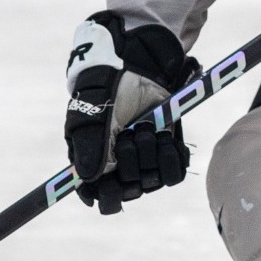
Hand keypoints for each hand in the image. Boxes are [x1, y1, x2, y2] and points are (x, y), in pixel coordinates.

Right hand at [64, 12, 194, 214]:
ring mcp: (144, 159)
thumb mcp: (92, 113)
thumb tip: (86, 180)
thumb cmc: (106, 87)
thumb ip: (89, 146)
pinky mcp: (166, 150)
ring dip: (151, 153)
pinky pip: (174, 172)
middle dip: (131, 161)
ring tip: (146, 127)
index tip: (115, 180)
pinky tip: (164, 136)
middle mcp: (119, 166)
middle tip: (128, 134)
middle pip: (130, 190)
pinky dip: (172, 155)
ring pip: (153, 181)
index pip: (101, 197)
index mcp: (94, 161)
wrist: (137, 63)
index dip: (110, 195)